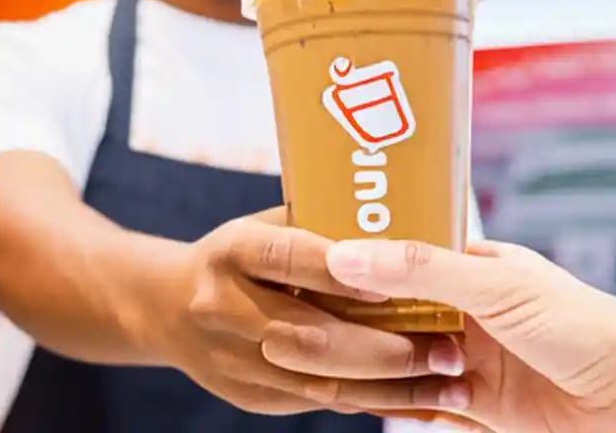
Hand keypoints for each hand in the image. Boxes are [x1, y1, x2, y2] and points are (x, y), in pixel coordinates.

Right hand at [154, 208, 465, 415]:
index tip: (394, 279)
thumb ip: (320, 224)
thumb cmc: (239, 253)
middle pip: (308, 334)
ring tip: (451, 382)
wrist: (163, 308)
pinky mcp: (250, 397)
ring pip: (319, 381)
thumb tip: (403, 212)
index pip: (288, 258)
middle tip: (446, 347)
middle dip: (384, 347)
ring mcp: (232, 360)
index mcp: (232, 250)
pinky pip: (320, 404)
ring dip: (393, 387)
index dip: (339, 270)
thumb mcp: (266, 222)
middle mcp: (223, 307)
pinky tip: (423, 400)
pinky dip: (375, 402)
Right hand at [279, 238, 615, 431]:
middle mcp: (464, 307)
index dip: (355, 253)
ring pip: (397, 355)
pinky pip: (417, 400)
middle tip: (299, 313)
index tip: (307, 255)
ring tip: (316, 356)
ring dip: (370, 360)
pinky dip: (393, 400)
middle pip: (390, 308)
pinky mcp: (473, 403)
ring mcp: (466, 356)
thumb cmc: (586, 327)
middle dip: (352, 314)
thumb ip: (421, 271)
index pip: (398, 250)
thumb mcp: (496, 287)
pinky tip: (360, 394)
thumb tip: (347, 255)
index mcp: (471, 263)